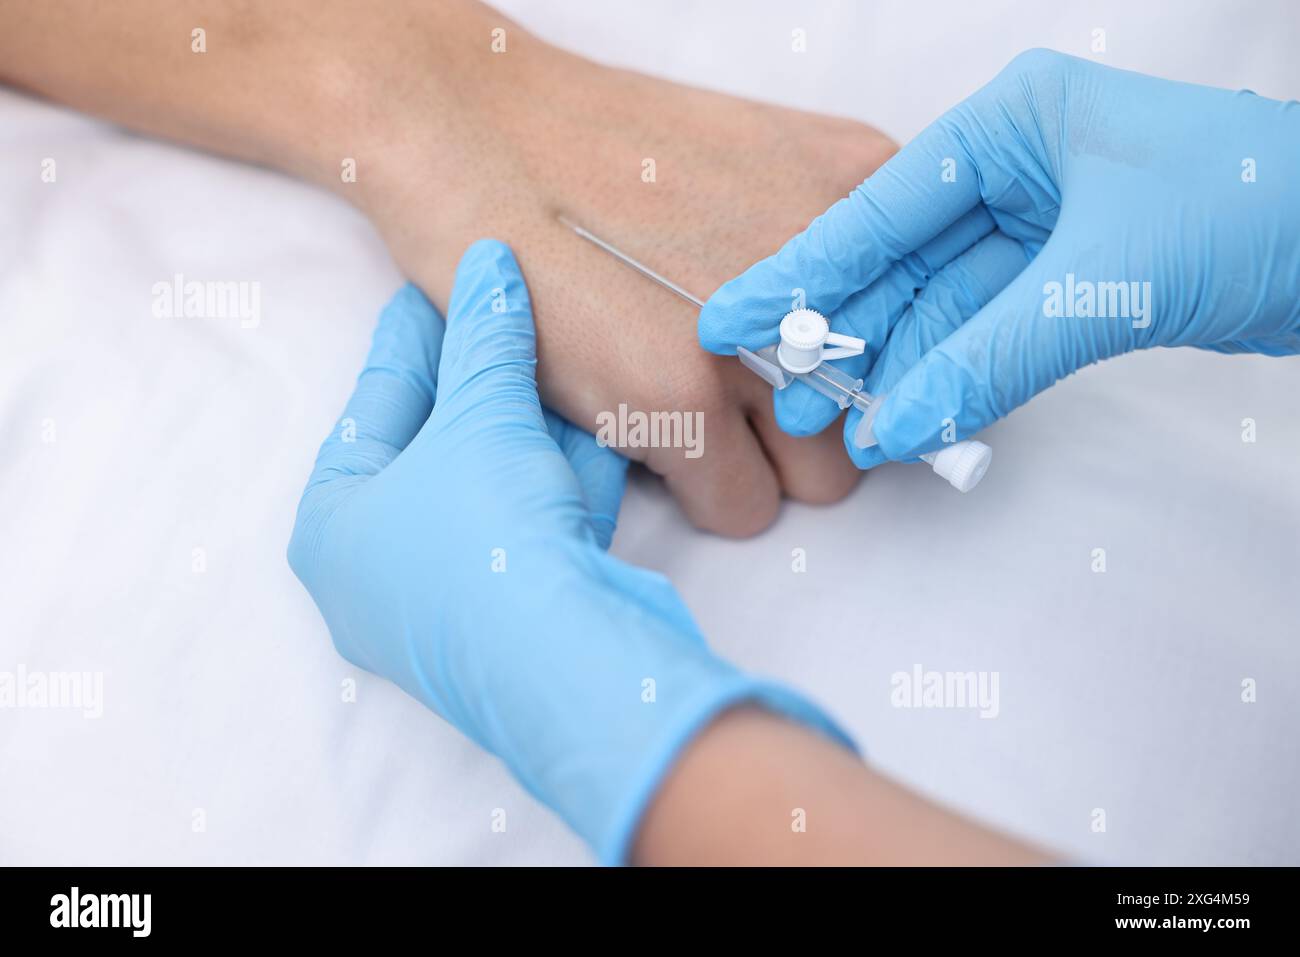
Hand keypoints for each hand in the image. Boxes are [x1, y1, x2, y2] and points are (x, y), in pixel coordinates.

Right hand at [0, 0, 895, 534]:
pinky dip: (697, 489)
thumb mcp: (761, 160)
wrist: (471, 127)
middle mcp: (836, 268)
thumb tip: (864, 347)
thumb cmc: (603, 151)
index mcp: (871, 195)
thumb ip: (831, 245)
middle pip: (886, 417)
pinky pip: (743, 512)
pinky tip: (643, 426)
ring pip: (824, 481)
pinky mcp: (680, 402)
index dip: (873, 371)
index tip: (827, 381)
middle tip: (741, 392)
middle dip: (819, 422)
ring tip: (687, 408)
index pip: (935, 340)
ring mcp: (760, 340)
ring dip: (763, 464)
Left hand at [287, 239, 850, 861]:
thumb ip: (484, 338)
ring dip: (536, 424)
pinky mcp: (520, 618)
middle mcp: (382, 570)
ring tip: (564, 352)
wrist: (566, 665)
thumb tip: (488, 261)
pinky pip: (536, 524)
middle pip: (440, 445)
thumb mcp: (481, 420)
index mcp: (334, 526)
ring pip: (498, 486)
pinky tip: (602, 425)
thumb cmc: (486, 537)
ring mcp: (452, 601)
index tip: (442, 281)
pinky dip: (565, 476)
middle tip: (510, 307)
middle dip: (487, 377)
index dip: (416, 333)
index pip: (374, 401)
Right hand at [699, 49, 1299, 465]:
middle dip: (844, 332)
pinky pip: (989, 334)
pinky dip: (954, 376)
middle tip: (786, 392)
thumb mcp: (1106, 278)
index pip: (881, 209)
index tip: (733, 315)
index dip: (803, 272)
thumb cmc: (1259, 211)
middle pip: (901, 262)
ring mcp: (1044, 229)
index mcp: (1013, 125)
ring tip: (840, 423)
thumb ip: (993, 355)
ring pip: (943, 307)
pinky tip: (911, 413)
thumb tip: (901, 424)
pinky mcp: (1072, 282)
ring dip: (896, 366)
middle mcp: (1019, 170)